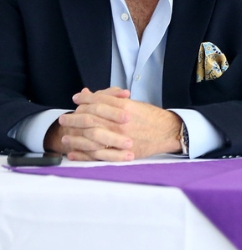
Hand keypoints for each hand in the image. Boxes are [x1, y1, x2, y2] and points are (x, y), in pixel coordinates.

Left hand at [53, 87, 182, 160]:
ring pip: (91, 136)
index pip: (97, 101)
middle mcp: (121, 122)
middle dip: (74, 118)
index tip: (75, 99)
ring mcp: (121, 138)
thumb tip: (94, 95)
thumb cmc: (152, 117)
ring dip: (75, 136)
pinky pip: (98, 154)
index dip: (84, 100)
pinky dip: (83, 154)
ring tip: (65, 136)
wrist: (169, 132)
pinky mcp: (123, 153)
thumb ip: (114, 99)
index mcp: (125, 107)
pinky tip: (74, 153)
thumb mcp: (134, 104)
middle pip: (90, 118)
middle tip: (64, 119)